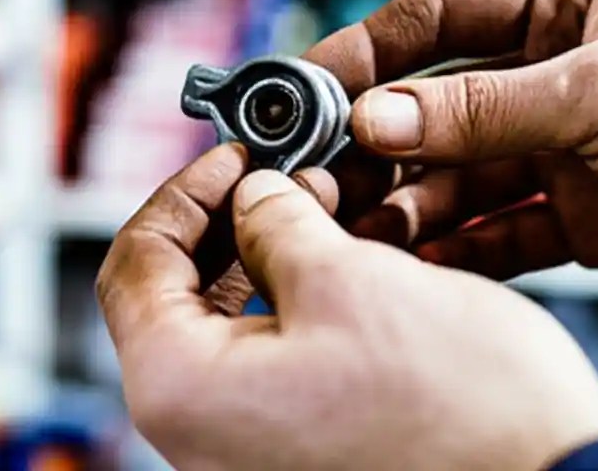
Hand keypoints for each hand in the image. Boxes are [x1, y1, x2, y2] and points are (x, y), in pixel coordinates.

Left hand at [97, 144, 597, 470]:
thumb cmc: (463, 415)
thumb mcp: (350, 278)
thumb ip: (276, 221)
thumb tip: (251, 196)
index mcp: (182, 387)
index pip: (134, 263)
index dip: (181, 192)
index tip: (231, 156)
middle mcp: (198, 431)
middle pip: (174, 293)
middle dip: (225, 219)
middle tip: (276, 171)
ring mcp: (244, 448)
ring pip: (225, 324)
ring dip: (262, 255)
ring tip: (318, 207)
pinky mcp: (293, 452)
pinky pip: (267, 361)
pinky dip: (292, 302)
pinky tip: (336, 263)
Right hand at [304, 0, 597, 339]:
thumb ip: (484, 108)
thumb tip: (375, 116)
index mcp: (578, 4)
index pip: (446, 14)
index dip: (373, 49)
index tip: (310, 85)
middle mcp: (566, 73)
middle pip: (441, 102)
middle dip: (382, 140)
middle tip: (324, 176)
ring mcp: (571, 149)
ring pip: (460, 173)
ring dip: (409, 201)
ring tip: (364, 229)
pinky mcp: (583, 219)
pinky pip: (496, 230)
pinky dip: (454, 247)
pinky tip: (417, 260)